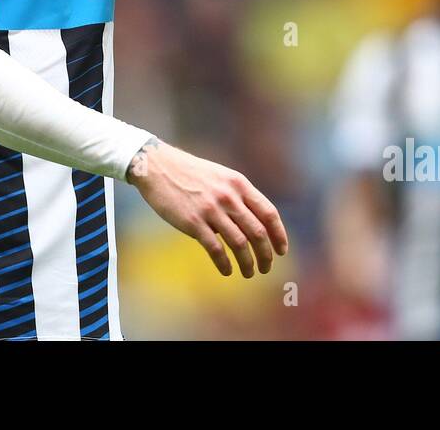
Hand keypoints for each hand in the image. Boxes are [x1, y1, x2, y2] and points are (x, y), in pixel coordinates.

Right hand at [126, 139, 287, 277]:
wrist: (158, 166)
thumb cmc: (190, 173)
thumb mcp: (221, 176)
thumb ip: (237, 195)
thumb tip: (252, 222)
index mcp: (239, 184)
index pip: (269, 213)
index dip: (279, 235)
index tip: (282, 250)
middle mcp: (229, 196)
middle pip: (258, 232)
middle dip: (266, 254)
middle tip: (266, 267)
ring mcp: (211, 209)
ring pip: (239, 243)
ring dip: (248, 263)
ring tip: (249, 273)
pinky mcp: (193, 221)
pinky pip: (215, 248)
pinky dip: (224, 263)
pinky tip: (227, 271)